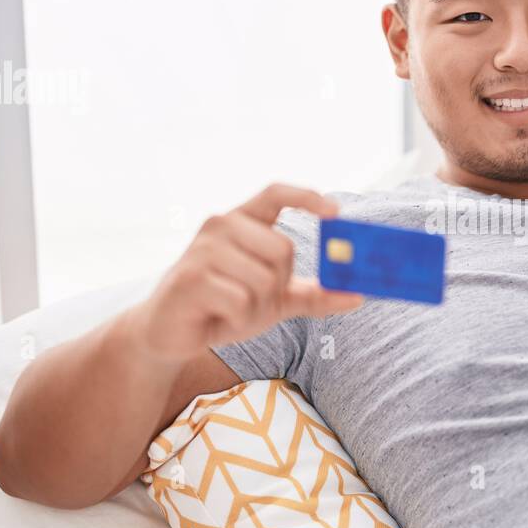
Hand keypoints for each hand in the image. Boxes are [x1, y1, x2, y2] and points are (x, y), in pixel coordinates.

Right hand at [126, 183, 364, 364]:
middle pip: (283, 250)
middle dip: (278, 286)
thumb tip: (359, 295)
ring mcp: (203, 249)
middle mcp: (221, 225)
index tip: (335, 211)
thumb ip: (313, 294)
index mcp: (241, 221)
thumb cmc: (222, 307)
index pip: (276, 193)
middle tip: (253, 301)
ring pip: (264, 279)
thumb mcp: (274, 299)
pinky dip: (239, 319)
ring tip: (231, 310)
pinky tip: (217, 317)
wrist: (168, 334)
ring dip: (257, 308)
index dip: (307, 197)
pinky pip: (241, 301)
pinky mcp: (191, 277)